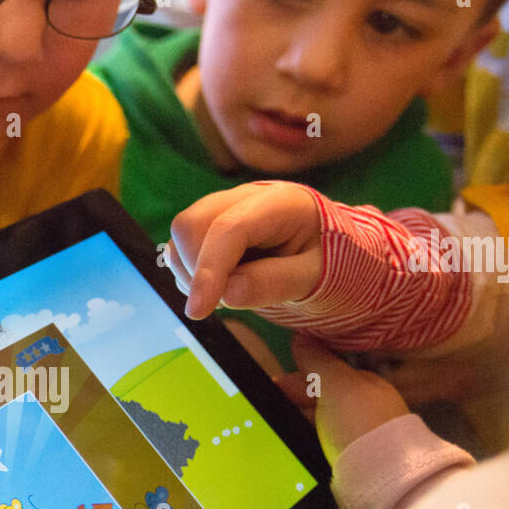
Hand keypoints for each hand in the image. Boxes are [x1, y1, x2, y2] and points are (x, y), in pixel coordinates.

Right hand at [165, 182, 323, 319]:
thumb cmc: (327, 263)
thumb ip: (277, 283)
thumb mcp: (315, 277)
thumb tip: (228, 294)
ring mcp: (223, 208)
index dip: (209, 270)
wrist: (323, 254)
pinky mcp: (209, 224)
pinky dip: (191, 274)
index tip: (198, 311)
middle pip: (191, 224)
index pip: (229, 229)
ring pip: (180, 236)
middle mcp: (245, 197)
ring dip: (192, 274)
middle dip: (196, 271)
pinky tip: (221, 285)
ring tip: (230, 293)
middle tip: (225, 302)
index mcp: (280, 202)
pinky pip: (181, 247)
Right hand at [275, 337, 410, 466]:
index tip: (271, 387)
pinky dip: (305, 446)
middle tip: (266, 411)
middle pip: (322, 402)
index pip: (328, 376)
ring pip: (319, 427)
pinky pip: (320, 450)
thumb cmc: (360, 423)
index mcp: (367, 387)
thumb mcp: (337, 384)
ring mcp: (360, 442)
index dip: (298, 378)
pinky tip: (291, 450)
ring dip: (298, 426)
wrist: (380, 480)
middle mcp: (366, 413)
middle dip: (295, 403)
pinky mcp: (351, 468)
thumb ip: (318, 361)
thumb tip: (300, 336)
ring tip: (272, 432)